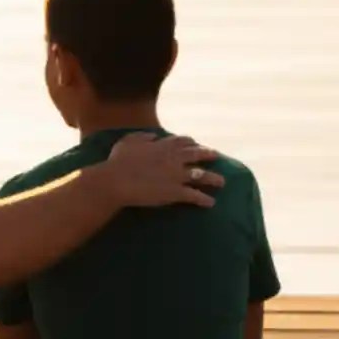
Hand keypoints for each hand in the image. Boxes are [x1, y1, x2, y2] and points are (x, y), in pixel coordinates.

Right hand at [98, 133, 224, 207]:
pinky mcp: (176, 192)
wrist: (116, 181)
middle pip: (198, 154)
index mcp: (164, 146)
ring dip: (214, 179)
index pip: (183, 141)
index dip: (191, 142)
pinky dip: (204, 199)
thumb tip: (154, 135)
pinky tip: (211, 203)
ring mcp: (177, 176)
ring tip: (222, 182)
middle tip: (216, 156)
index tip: (195, 144)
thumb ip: (143, 137)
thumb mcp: (128, 141)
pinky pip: (195, 196)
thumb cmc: (118, 162)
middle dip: (209, 155)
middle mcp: (175, 159)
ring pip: (202, 176)